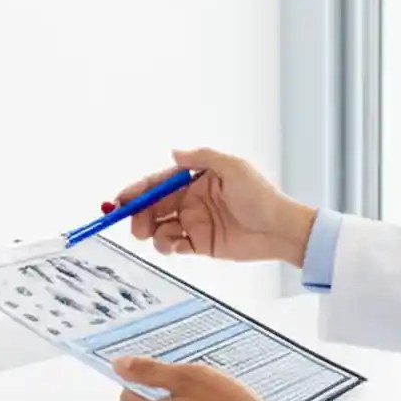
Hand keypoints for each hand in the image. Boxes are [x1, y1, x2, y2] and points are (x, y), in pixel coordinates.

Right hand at [114, 148, 316, 265]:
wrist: (280, 230)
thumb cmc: (260, 196)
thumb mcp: (233, 167)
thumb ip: (202, 158)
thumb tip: (173, 153)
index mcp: (195, 180)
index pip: (159, 183)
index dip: (138, 190)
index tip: (120, 199)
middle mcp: (191, 201)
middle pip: (154, 207)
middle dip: (139, 215)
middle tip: (135, 226)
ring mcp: (194, 223)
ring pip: (160, 228)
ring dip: (154, 234)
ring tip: (163, 238)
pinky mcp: (200, 244)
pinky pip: (174, 245)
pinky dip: (169, 246)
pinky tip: (176, 246)